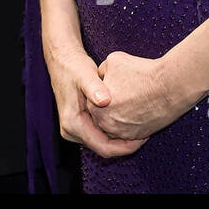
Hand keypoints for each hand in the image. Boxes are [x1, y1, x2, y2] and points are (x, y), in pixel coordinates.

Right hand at [44, 41, 145, 158]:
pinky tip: (127, 119)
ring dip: (121, 137)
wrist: (62, 61)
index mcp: (72, 124)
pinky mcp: (81, 124)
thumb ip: (94, 88)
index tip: (143, 137)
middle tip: (146, 131)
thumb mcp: (85, 75)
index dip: (125, 146)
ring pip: (103, 143)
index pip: (103, 148)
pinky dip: (115, 130)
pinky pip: (101, 134)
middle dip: (125, 143)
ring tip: (139, 126)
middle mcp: (71, 130)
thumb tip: (104, 101)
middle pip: (104, 148)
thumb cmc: (73, 66)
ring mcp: (75, 128)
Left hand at [87, 50, 187, 141]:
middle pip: (103, 113)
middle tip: (125, 92)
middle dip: (111, 103)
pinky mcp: (139, 137)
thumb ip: (101, 72)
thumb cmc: (141, 72)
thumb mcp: (111, 62)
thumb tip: (101, 77)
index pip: (92, 100)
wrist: (170, 86)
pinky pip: (130, 130)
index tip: (115, 83)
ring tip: (133, 100)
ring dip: (120, 114)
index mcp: (95, 106)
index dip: (103, 89)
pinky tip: (140, 109)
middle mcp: (106, 124)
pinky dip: (133, 122)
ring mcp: (123, 133)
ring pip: (116, 123)